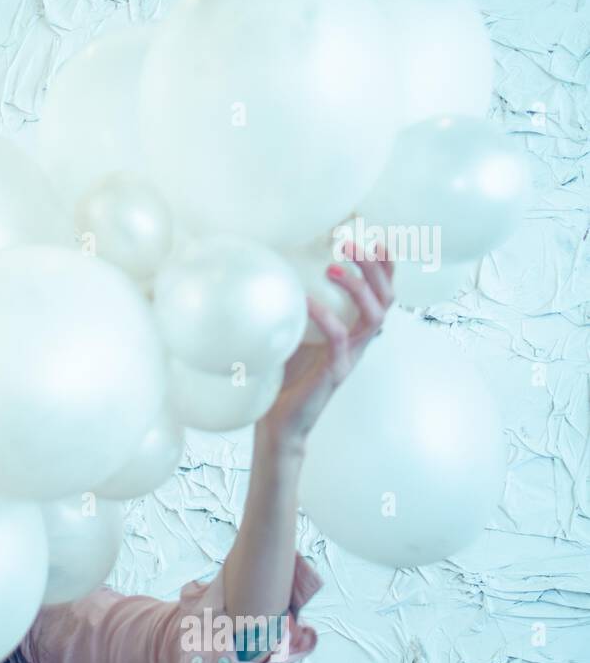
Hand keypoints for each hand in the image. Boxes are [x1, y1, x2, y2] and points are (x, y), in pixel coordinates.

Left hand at [259, 241, 394, 452]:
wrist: (278, 423)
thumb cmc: (284, 378)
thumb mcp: (292, 335)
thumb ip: (294, 311)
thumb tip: (276, 276)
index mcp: (353, 332)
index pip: (380, 294)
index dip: (385, 267)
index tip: (376, 238)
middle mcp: (359, 342)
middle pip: (386, 298)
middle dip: (375, 268)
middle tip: (351, 244)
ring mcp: (350, 356)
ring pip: (374, 315)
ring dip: (359, 286)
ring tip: (334, 265)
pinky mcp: (336, 371)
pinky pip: (338, 337)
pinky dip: (325, 315)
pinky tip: (308, 300)